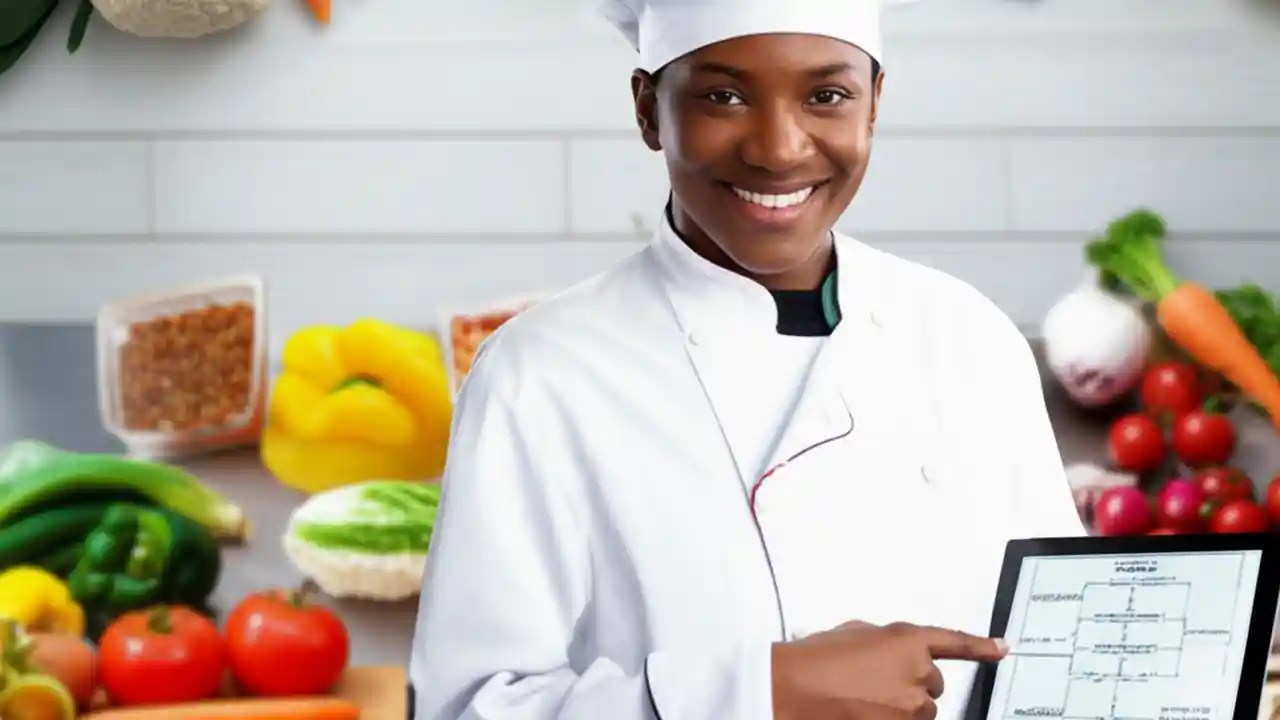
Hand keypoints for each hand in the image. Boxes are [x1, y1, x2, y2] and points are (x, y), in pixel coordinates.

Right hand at [770, 620, 1006, 719]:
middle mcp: (918, 673)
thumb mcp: (853, 633)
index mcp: (907, 640)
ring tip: (863, 701)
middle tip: (875, 684)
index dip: (981, 646)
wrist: (791, 688)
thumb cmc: (814, 660)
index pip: (954, 643)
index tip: (1002, 648)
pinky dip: (892, 719)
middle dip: (912, 685)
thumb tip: (892, 655)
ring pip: (921, 712)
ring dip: (901, 708)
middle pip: (933, 684)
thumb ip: (885, 641)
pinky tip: (867, 711)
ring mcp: (911, 708)